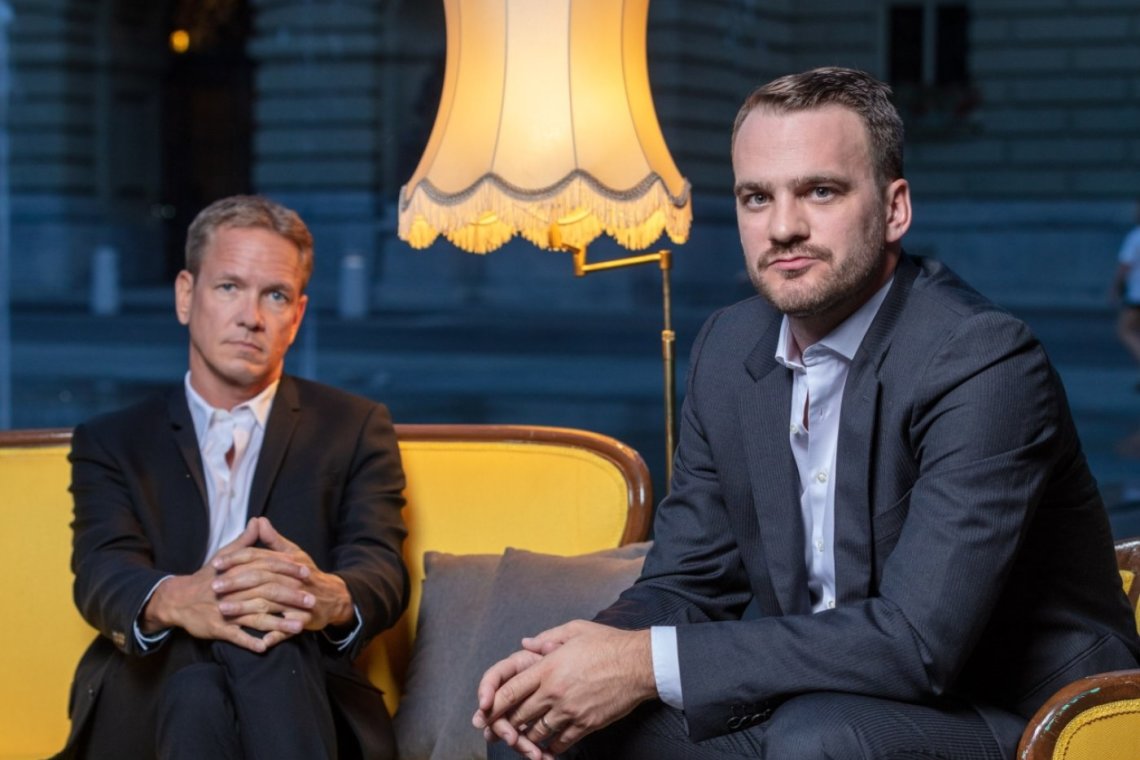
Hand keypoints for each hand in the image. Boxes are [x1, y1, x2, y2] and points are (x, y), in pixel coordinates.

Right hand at [141, 519, 296, 652]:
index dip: (287, 570)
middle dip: (291, 597)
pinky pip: (236, 636)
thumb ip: (245, 542)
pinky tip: (267, 646)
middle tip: (312, 601)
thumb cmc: (206, 577)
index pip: (267, 568)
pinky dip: (250, 641)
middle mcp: (232, 590)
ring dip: (279, 623)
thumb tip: (258, 521)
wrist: (178, 599)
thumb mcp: (224, 556)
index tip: (307, 572)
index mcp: (237, 572)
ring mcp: (225, 611)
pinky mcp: (217, 628)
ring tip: (300, 627)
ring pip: (255, 617)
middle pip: (266, 592)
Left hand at [211, 517, 354, 632]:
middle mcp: (293, 580)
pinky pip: (284, 630)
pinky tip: (253, 639)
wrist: (332, 597)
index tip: (215, 564)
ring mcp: (298, 601)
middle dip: (236, 583)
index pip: (259, 557)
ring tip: (223, 611)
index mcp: (288, 562)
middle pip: (261, 579)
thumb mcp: (293, 554)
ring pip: (268, 604)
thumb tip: (258, 520)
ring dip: (245, 608)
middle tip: (214, 587)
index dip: (236, 559)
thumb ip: (273, 540)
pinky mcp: (302, 621)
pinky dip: (271, 635)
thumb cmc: (307, 575)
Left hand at [474, 621, 656, 756]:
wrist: (639, 664)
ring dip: (527, 737)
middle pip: (519, 715)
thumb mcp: (575, 630)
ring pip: (537, 732)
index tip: (483, 711)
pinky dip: (550, 746)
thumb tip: (525, 643)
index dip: (492, 704)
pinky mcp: (585, 724)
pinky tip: (548, 746)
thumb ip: (546, 638)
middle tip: (498, 730)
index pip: (510, 690)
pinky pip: (560, 742)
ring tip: (522, 738)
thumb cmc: (608, 643)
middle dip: (505, 724)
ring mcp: (569, 711)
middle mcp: (554, 692)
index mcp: (548, 668)